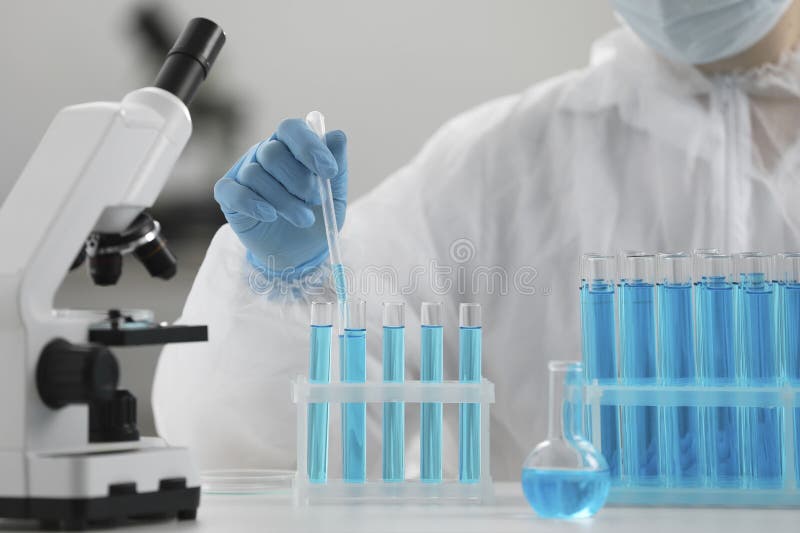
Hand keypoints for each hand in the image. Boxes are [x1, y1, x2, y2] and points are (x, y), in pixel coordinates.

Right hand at [214, 119, 346, 276]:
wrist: (300, 252)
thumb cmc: (317, 217)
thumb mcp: (335, 195)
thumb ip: (336, 165)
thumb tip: (337, 136)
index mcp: (290, 146)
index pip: (291, 128)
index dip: (309, 146)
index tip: (329, 171)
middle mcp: (264, 153)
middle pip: (272, 152)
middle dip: (299, 180)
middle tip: (316, 201)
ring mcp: (244, 173)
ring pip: (255, 175)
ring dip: (284, 201)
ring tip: (304, 219)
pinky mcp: (228, 195)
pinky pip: (232, 191)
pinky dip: (253, 204)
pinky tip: (270, 216)